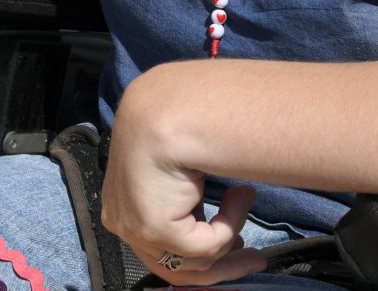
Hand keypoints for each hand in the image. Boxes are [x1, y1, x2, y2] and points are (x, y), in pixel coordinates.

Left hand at [103, 72, 266, 285]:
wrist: (170, 109)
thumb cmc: (174, 128)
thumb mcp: (173, 172)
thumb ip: (182, 202)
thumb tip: (207, 225)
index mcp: (121, 206)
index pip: (159, 250)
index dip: (198, 256)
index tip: (234, 247)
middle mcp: (122, 222)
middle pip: (175, 269)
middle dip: (223, 266)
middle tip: (256, 258)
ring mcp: (135, 229)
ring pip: (195, 263)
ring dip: (232, 236)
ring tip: (246, 198)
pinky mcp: (155, 230)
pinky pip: (206, 247)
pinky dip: (230, 223)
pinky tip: (238, 193)